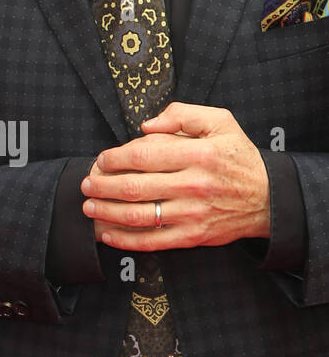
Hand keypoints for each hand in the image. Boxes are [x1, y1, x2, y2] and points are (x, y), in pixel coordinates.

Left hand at [81, 101, 269, 250]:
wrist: (270, 198)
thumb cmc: (238, 156)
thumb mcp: (220, 122)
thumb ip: (182, 114)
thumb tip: (146, 125)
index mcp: (198, 154)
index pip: (143, 155)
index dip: (115, 158)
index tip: (101, 159)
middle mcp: (194, 185)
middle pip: (135, 187)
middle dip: (102, 186)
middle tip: (86, 184)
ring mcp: (194, 213)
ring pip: (139, 216)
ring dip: (107, 212)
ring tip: (89, 206)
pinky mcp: (195, 236)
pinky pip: (154, 241)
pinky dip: (126, 240)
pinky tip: (107, 233)